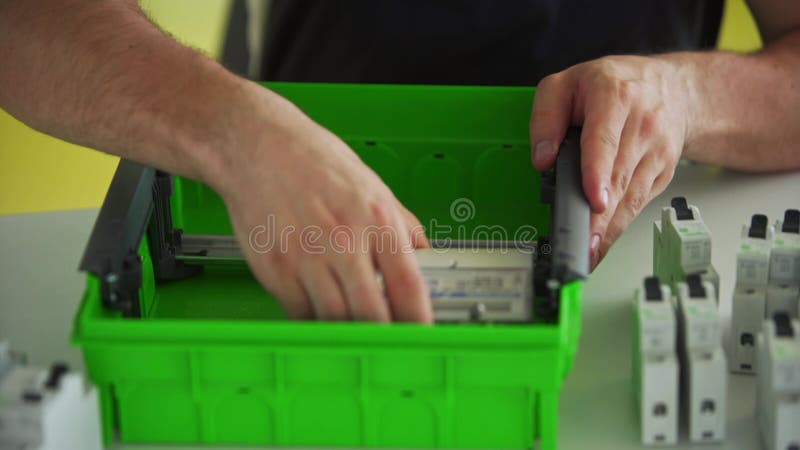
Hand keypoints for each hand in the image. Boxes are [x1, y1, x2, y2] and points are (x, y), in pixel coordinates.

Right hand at [209, 83, 431, 321]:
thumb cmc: (314, 162)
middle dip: (384, 336)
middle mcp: (344, 242)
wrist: (256, 147)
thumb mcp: (373, 185)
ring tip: (355, 329)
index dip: (420, 320)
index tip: (422, 335)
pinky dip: (314, 322)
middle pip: (373, 314)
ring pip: (336, 320)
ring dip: (348, 332)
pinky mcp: (276, 271)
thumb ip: (401, 224)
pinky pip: (301, 315)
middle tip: (388, 342)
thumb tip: (424, 255)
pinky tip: (321, 313)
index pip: (409, 285)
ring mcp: (307, 259)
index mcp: (377, 220)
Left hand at [530, 55, 688, 268]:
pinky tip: (603, 241)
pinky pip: (639, 203)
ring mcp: (656, 151)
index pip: (604, 140)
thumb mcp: (566, 83)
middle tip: (583, 243)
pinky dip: (620, 224)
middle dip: (600, 215)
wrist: (672, 87)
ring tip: (590, 252)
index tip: (595, 200)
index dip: (598, 173)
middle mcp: (641, 125)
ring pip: (632, 195)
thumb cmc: (613, 84)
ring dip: (611, 228)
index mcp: (614, 98)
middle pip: (618, 176)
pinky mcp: (662, 172)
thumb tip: (542, 158)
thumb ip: (545, 117)